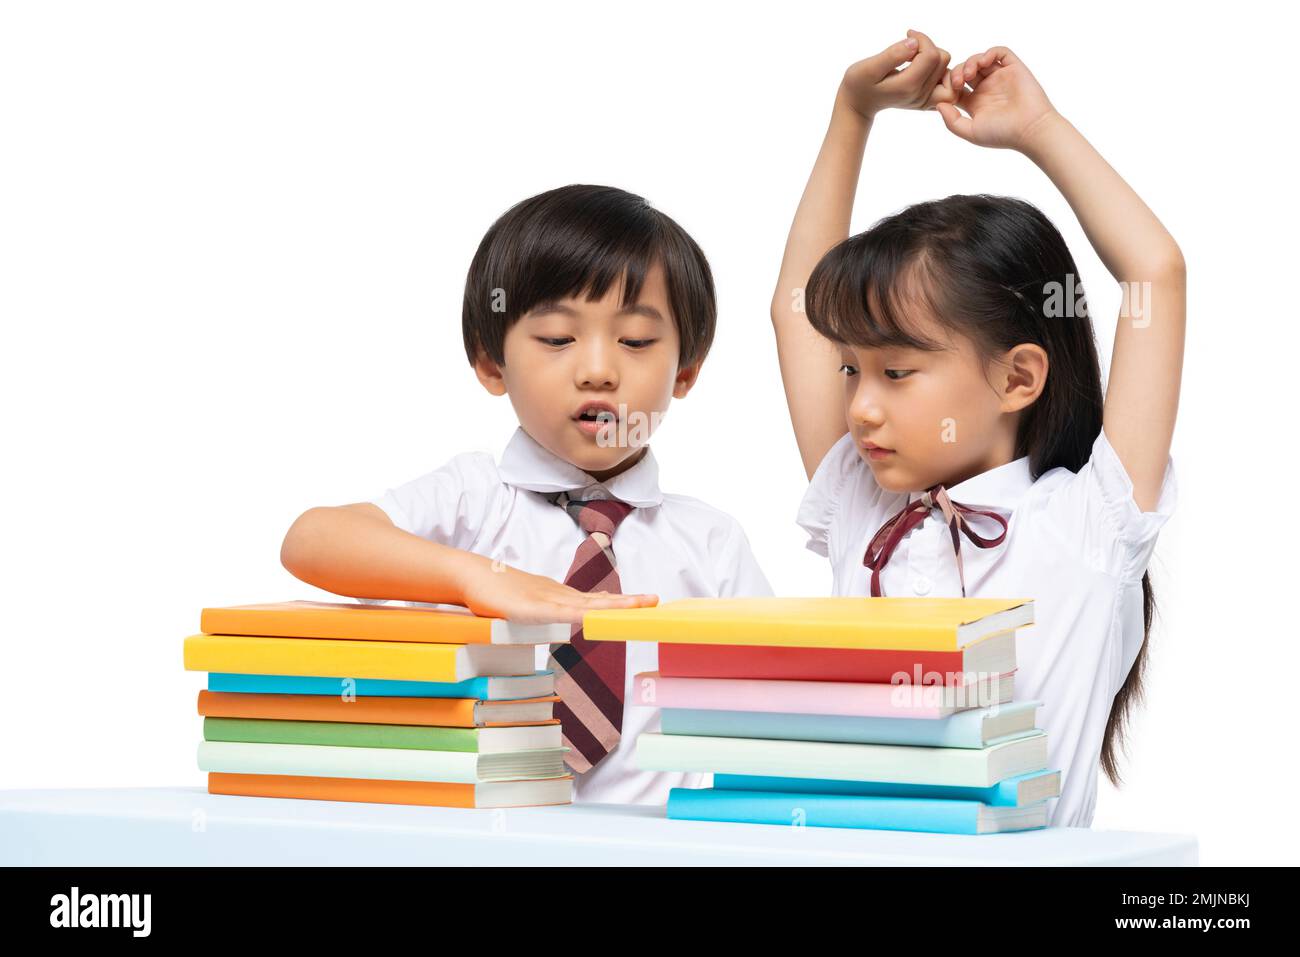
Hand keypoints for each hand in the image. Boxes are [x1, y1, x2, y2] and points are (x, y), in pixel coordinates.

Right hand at [456, 554, 657, 624]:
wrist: (471, 575)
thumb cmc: (498, 591)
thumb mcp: (530, 603)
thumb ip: (549, 612)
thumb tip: (570, 621)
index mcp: (558, 596)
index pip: (595, 599)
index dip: (620, 601)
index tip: (643, 602)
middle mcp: (556, 595)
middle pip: (597, 600)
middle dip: (626, 603)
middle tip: (653, 601)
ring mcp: (543, 600)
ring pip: (583, 605)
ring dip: (610, 606)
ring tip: (635, 606)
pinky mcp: (527, 609)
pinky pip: (555, 614)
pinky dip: (574, 615)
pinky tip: (589, 618)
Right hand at [839, 29, 955, 119]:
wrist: (859, 103)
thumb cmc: (860, 83)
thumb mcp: (868, 68)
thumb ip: (892, 55)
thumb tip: (914, 42)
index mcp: (908, 86)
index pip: (932, 55)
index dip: (922, 39)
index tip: (908, 34)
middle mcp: (920, 96)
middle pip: (942, 60)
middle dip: (928, 46)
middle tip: (909, 46)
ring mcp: (925, 101)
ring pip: (947, 70)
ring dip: (934, 57)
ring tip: (914, 57)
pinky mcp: (928, 101)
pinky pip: (948, 85)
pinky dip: (940, 71)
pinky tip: (922, 66)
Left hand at [936, 46, 1058, 150]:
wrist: (1031, 129)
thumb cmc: (1002, 134)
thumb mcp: (971, 132)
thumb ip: (951, 121)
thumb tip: (939, 104)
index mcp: (975, 103)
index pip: (955, 87)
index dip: (947, 85)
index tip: (946, 92)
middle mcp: (987, 89)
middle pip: (965, 71)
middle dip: (957, 73)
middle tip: (957, 83)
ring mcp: (1000, 77)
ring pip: (979, 60)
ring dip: (970, 62)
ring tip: (969, 75)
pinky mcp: (1014, 68)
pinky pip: (1000, 52)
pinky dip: (989, 53)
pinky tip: (984, 63)